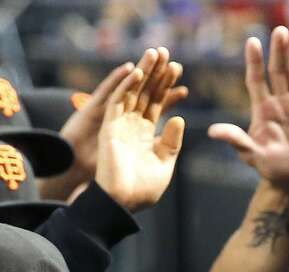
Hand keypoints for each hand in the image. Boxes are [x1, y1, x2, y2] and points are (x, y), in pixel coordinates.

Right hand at [40, 51, 187, 201]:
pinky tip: (137, 72)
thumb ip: (172, 142)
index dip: (166, 87)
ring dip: (142, 71)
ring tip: (154, 53)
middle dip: (155, 73)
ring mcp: (119, 124)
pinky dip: (127, 86)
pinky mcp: (109, 126)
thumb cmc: (142, 189)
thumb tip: (179, 118)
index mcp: (145, 135)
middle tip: (166, 52)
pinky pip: (118, 101)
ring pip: (132, 91)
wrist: (123, 201)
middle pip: (145, 92)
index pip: (157, 104)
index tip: (178, 70)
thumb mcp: (164, 163)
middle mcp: (132, 126)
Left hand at [208, 27, 288, 191]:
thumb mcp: (250, 153)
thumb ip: (236, 139)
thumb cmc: (269, 166)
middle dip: (278, 51)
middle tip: (279, 30)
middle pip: (278, 70)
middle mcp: (279, 101)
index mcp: (262, 108)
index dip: (255, 61)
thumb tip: (212, 132)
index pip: (256, 78)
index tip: (252, 42)